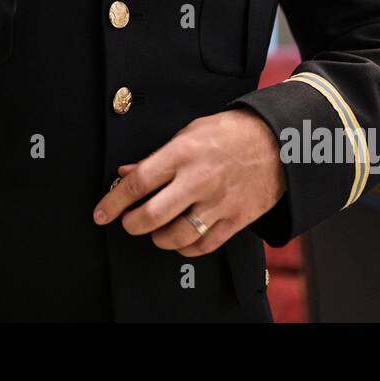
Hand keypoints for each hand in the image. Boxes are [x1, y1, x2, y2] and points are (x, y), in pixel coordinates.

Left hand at [93, 109, 286, 255]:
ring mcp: (218, 202)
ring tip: (154, 232)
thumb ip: (156, 156)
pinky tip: (180, 240)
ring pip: (177, 235)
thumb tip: (124, 173)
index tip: (101, 213)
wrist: (278, 141)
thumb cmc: (229, 133)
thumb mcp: (189, 133)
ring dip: (158, 239)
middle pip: (153, 215)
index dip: (114, 202)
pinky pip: (204, 245)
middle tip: (128, 223)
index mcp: (182, 153)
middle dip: (131, 225)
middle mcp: (198, 180)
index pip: (138, 182)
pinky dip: (186, 248)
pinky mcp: (236, 219)